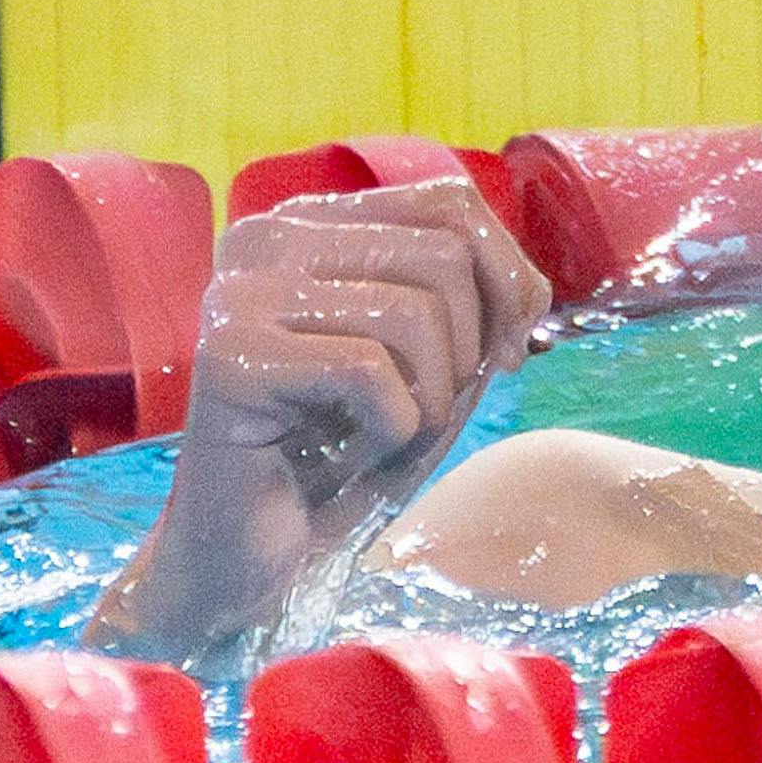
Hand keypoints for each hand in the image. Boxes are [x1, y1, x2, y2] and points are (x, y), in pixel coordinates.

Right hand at [119, 179, 554, 624]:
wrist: (254, 560)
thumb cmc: (345, 459)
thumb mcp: (435, 370)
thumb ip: (481, 310)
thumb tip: (534, 289)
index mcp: (312, 226)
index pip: (446, 202)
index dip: (506, 276)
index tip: (509, 349)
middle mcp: (265, 240)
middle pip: (443, 255)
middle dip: (469, 351)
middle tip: (426, 413)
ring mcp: (238, 293)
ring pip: (415, 314)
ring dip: (430, 401)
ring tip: (382, 437)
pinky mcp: (227, 356)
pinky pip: (370, 373)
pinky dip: (390, 431)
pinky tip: (345, 456)